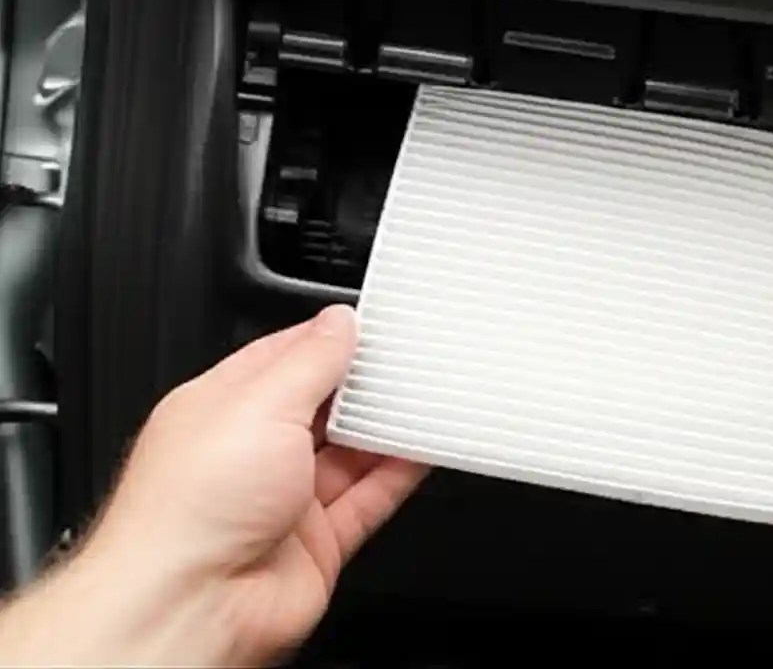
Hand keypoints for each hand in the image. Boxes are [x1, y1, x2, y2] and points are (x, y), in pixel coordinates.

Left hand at [0, 305, 428, 665]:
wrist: (191, 607)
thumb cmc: (188, 511)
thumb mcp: (258, 404)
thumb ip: (309, 361)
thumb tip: (338, 323)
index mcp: (221, 408)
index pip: (282, 359)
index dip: (328, 340)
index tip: (371, 327)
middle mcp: (251, 453)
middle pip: (322, 406)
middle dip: (364, 385)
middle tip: (406, 362)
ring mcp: (285, 500)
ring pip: (351, 453)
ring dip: (387, 429)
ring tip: (425, 398)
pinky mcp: (317, 542)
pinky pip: (370, 498)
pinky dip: (401, 473)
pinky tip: (424, 449)